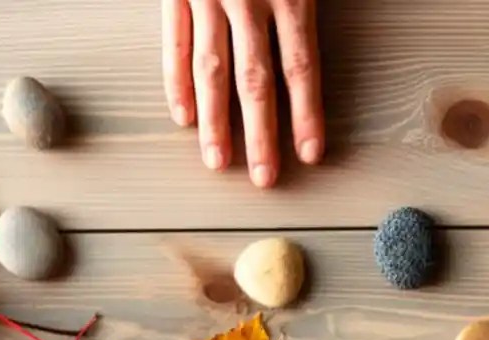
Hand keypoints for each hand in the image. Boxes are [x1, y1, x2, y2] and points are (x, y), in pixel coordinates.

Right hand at [162, 0, 323, 186]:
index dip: (306, 113)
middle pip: (255, 80)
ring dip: (215, 121)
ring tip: (218, 160)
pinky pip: (174, 42)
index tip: (309, 153)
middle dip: (259, 134)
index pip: (300, 66)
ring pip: (211, 69)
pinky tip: (185, 115)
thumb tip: (314, 52)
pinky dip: (177, 82)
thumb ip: (305, 7)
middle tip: (262, 175)